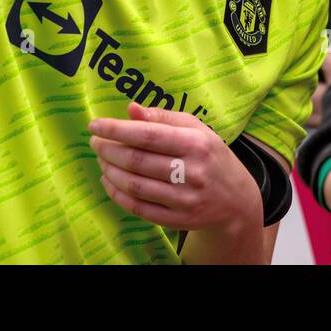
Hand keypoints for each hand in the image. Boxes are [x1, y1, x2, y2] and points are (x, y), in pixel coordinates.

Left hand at [89, 103, 261, 238]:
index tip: (95, 125)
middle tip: (95, 142)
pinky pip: (138, 208)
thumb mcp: (196, 128)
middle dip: (108, 150)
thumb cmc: (210, 155)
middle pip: (138, 161)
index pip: (149, 135)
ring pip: (134, 186)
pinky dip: (117, 194)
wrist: (235, 199)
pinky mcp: (177, 220)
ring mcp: (184, 199)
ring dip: (110, 171)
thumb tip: (131, 109)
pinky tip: (109, 181)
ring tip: (102, 160)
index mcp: (197, 143)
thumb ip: (163, 117)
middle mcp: (192, 172)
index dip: (117, 130)